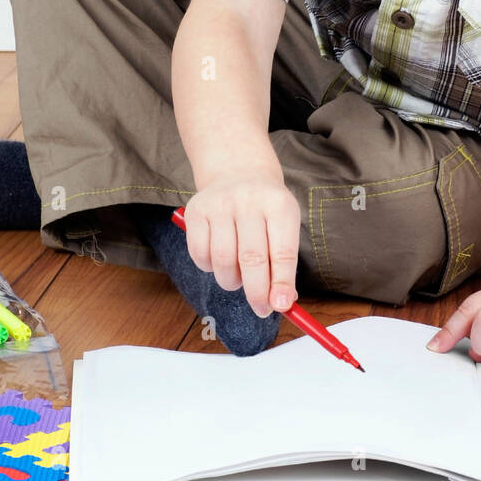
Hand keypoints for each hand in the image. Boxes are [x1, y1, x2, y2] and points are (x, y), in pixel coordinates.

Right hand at [182, 173, 300, 318]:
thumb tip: (281, 303)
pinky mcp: (195, 210)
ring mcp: (219, 204)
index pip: (282, 251)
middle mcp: (248, 200)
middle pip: (252, 259)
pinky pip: (200, 255)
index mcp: (278, 205)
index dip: (282, 283)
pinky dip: (210, 268)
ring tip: (239, 277)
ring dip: (232, 282)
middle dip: (257, 292)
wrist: (238, 171)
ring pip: (223, 261)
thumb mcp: (285, 225)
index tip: (281, 306)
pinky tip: (220, 260)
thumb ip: (283, 263)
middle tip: (262, 309)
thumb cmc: (267, 209)